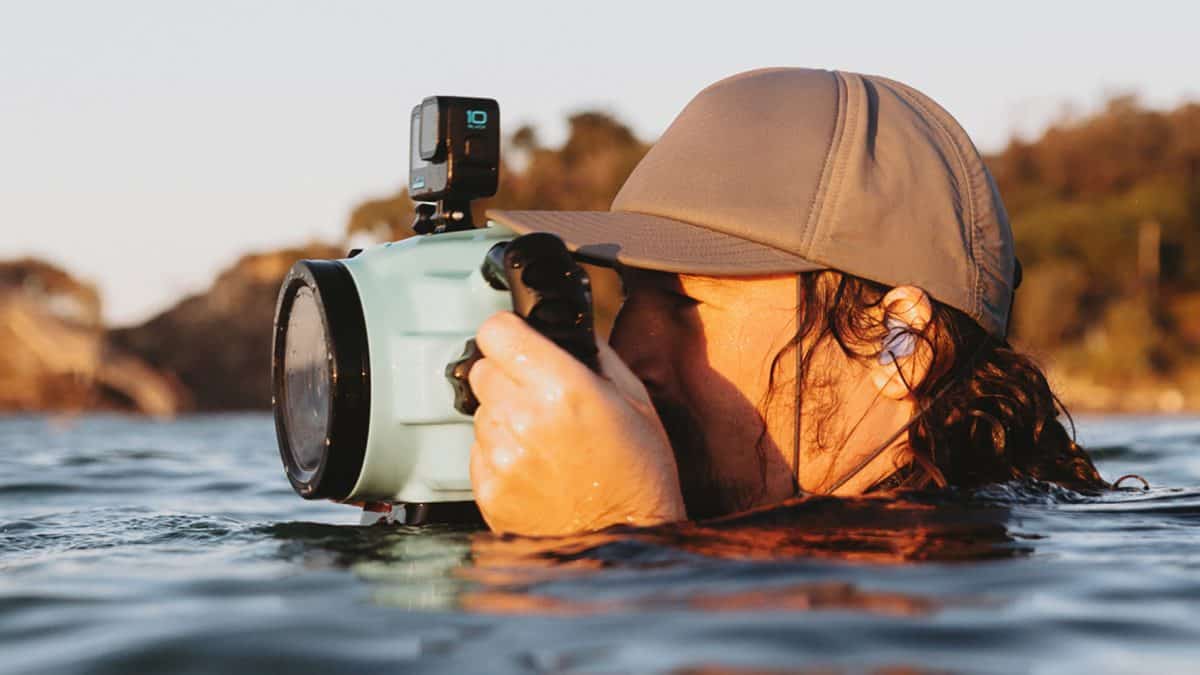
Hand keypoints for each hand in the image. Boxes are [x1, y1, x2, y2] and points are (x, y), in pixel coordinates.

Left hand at [468, 311, 685, 535]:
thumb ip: (595, 356)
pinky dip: (500, 454)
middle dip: (508, 375)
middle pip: (482, 370)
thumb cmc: (638, 476)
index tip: (518, 339)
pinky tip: (535, 467)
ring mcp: (502, 458)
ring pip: (480, 412)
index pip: (496, 332)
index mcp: (562, 389)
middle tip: (540, 395)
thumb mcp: (635, 400)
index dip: (509, 332)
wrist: (625, 541)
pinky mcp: (489, 491)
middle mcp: (524, 419)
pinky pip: (479, 452)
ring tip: (545, 440)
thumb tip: (563, 332)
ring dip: (504, 417)